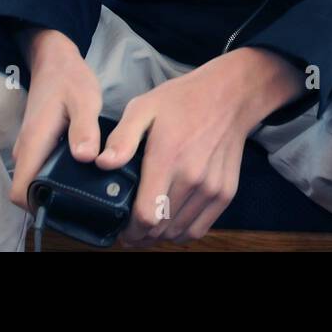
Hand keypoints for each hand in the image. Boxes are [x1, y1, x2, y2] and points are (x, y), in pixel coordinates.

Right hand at [7, 28, 104, 211]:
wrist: (55, 60)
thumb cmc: (69, 78)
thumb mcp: (85, 100)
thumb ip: (85, 128)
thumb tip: (85, 157)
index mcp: (34, 143)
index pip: (19, 190)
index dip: (35, 207)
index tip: (63, 209)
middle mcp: (27, 149)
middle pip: (28, 190)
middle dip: (50, 202)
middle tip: (84, 203)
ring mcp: (30, 146)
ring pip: (35, 179)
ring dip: (53, 188)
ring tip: (86, 190)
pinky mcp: (38, 143)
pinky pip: (41, 168)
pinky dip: (56, 175)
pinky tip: (81, 172)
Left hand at [95, 59, 252, 247]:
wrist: (229, 96)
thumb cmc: (183, 100)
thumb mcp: (144, 107)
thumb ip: (122, 138)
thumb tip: (102, 164)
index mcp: (168, 158)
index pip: (146, 216)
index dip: (129, 231)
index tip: (120, 229)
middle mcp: (192, 178)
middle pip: (161, 229)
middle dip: (141, 235)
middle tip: (130, 228)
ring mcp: (211, 187)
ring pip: (179, 232)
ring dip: (161, 235)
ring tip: (149, 226)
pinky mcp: (225, 192)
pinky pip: (200, 228)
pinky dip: (182, 232)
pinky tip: (171, 223)